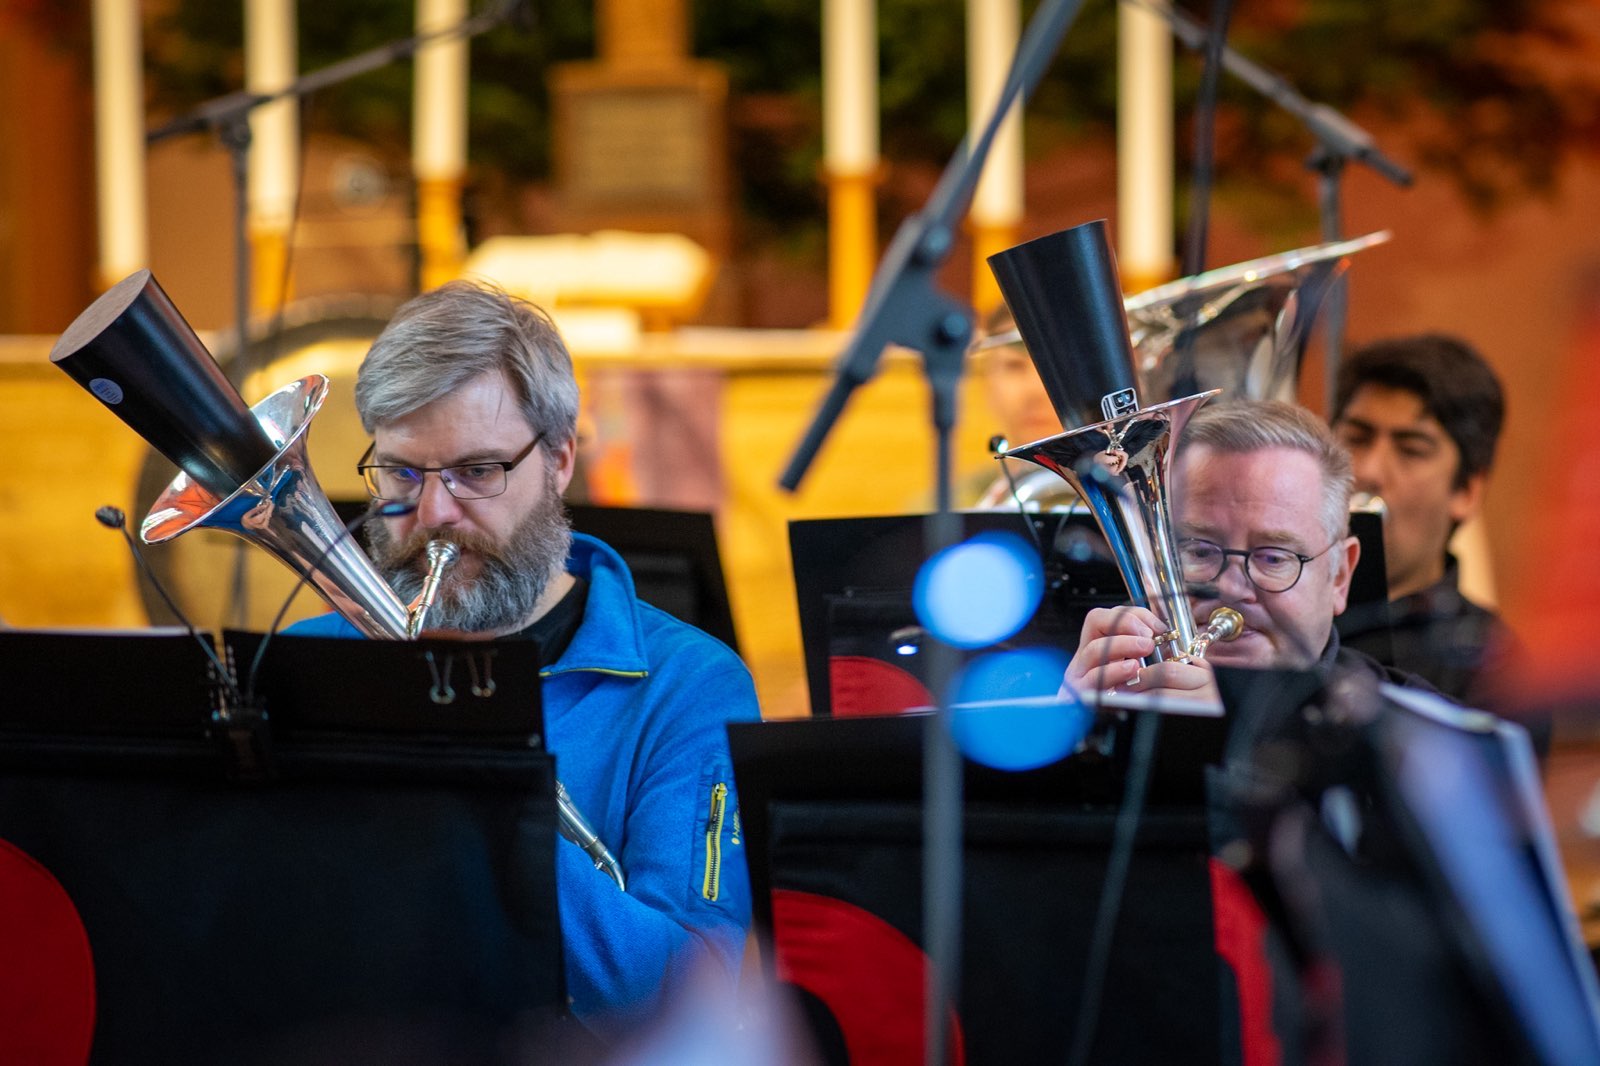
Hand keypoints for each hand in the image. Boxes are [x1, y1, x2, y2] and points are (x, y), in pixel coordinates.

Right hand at [1063, 605, 1220, 705]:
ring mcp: (1079, 674)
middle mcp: (1084, 655)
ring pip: (1095, 648)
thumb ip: (1138, 651)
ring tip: (1145, 648)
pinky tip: (1131, 670)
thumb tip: (1162, 635)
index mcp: (1096, 645)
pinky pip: (1093, 678)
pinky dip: (1114, 670)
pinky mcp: (1079, 694)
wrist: (1086, 726)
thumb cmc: (1112, 699)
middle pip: (1095, 622)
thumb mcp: (1126, 669)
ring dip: (1123, 644)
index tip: (1155, 626)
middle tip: (1149, 636)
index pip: (1107, 615)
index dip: (1132, 615)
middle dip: (1126, 623)